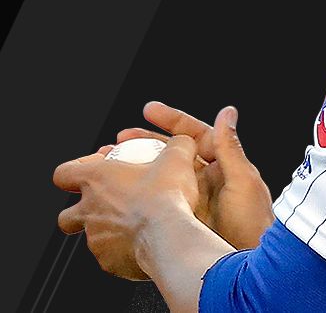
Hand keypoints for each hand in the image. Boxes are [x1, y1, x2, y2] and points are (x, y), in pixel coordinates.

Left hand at [55, 134, 204, 279]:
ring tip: (137, 227)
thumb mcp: (177, 159)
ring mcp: (95, 240)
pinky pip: (111, 256)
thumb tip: (182, 142)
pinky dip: (124, 251)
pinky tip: (146, 245)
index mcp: (95, 180)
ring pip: (92, 238)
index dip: (75, 170)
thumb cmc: (167, 196)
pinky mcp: (108, 262)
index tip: (98, 169)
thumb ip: (177, 146)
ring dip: (109, 232)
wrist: (169, 237)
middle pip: (65, 216)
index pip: (63, 174)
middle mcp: (87, 211)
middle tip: (106, 208)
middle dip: (79, 213)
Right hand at [115, 102, 273, 248]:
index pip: (194, 135)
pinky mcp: (180, 220)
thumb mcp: (242, 181)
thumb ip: (230, 148)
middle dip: (143, 144)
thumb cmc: (254, 222)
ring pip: (158, 179)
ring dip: (135, 170)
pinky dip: (137, 197)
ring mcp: (190, 200)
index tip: (148, 110)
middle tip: (117, 139)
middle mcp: (204, 180)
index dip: (172, 121)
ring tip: (108, 164)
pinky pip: (155, 204)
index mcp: (221, 165)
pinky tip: (118, 196)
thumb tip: (228, 112)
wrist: (249, 262)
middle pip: (170, 155)